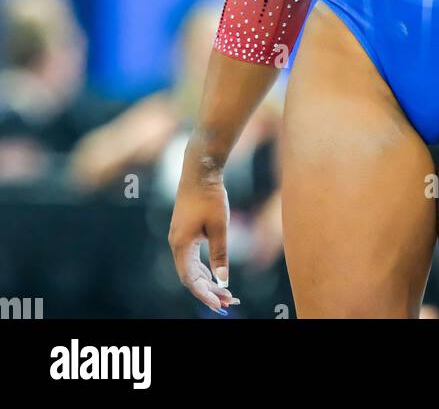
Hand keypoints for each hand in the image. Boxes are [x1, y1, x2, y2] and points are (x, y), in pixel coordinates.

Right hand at [168, 144, 238, 312]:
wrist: (200, 170)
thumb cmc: (210, 196)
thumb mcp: (219, 226)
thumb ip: (220, 254)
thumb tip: (222, 280)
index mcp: (181, 244)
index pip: (190, 280)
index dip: (204, 294)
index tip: (218, 304)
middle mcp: (176, 243)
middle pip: (189, 276)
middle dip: (207, 291)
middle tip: (227, 302)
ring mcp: (178, 237)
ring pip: (190, 268)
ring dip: (205, 281)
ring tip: (224, 292)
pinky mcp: (184, 231)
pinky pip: (191, 258)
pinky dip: (202, 269)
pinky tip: (214, 275)